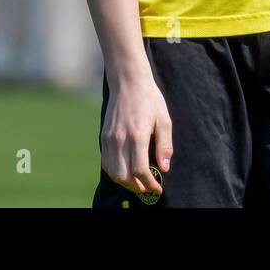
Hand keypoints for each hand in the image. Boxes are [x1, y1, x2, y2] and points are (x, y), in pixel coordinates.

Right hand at [101, 75, 173, 196]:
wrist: (127, 81)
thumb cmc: (149, 99)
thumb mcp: (164, 120)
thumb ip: (164, 145)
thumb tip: (164, 168)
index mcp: (137, 135)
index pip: (140, 170)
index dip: (150, 184)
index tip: (158, 188)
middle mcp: (120, 139)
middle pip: (124, 176)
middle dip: (137, 187)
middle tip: (148, 188)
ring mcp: (110, 138)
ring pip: (112, 172)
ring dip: (125, 182)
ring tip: (137, 183)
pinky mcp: (104, 136)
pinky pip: (106, 162)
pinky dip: (114, 172)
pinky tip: (125, 171)